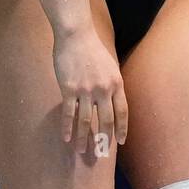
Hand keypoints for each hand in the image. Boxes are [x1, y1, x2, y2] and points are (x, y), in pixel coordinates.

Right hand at [52, 26, 127, 154]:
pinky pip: (69, 113)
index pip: (122, 112)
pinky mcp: (69, 89)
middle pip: (106, 120)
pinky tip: (66, 138)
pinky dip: (67, 127)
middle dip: (104, 139)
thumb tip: (112, 100)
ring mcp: (86, 90)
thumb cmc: (92, 49)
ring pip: (87, 120)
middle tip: (101, 153)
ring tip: (82, 151)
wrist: (75, 35)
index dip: (122, 128)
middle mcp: (103, 89)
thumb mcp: (110, 65)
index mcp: (116, 83)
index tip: (120, 141)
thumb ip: (112, 84)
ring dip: (84, 138)